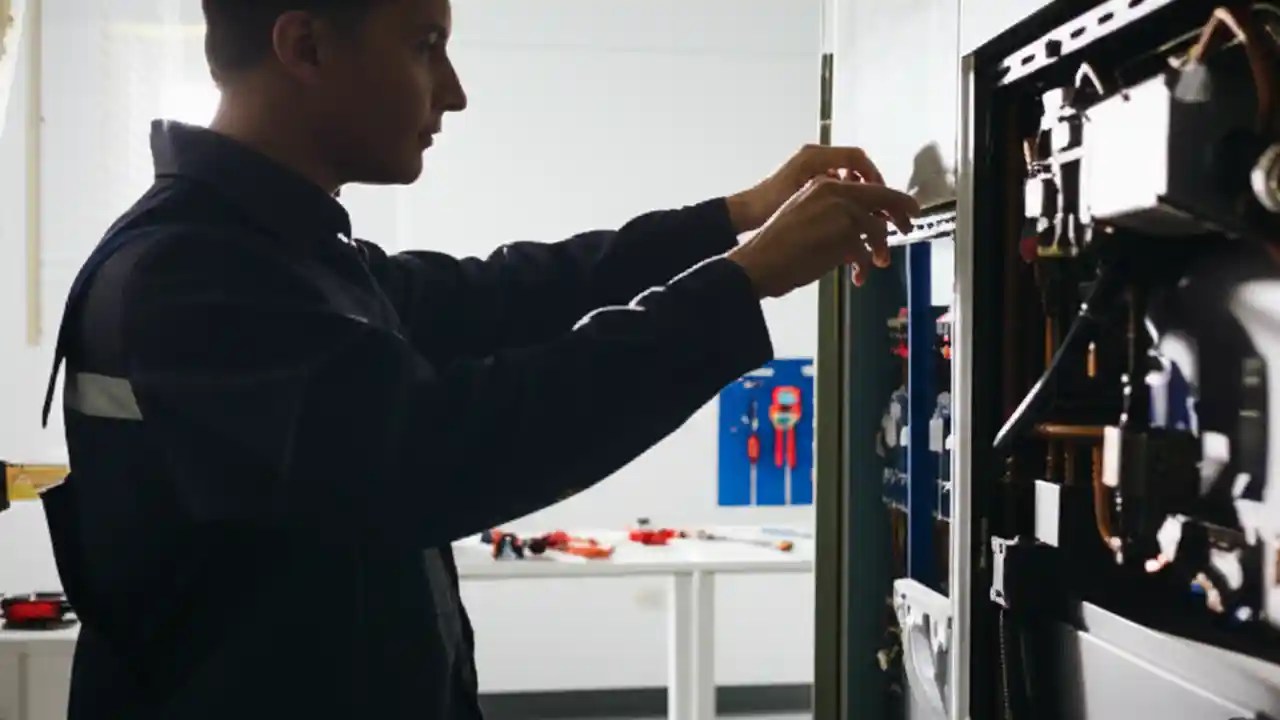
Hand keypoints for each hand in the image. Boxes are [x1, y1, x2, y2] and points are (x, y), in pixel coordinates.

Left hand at [726, 144, 889, 232]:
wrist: (745, 212)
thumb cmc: (771, 206)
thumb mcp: (806, 199)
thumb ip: (836, 194)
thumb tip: (866, 197)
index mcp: (814, 157)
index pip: (857, 158)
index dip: (874, 176)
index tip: (882, 197)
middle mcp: (813, 155)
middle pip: (855, 164)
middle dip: (870, 185)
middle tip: (879, 206)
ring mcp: (809, 165)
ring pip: (846, 173)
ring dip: (859, 191)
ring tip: (866, 212)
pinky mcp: (806, 176)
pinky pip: (835, 179)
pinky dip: (845, 194)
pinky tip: (848, 213)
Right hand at [727, 177, 918, 296]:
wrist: (760, 260)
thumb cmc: (778, 245)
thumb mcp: (806, 216)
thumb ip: (835, 214)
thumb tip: (863, 228)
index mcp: (825, 184)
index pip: (868, 187)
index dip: (891, 198)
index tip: (904, 209)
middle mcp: (835, 191)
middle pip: (883, 198)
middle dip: (900, 214)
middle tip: (909, 227)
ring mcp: (841, 211)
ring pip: (876, 228)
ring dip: (880, 248)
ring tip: (878, 263)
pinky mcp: (845, 233)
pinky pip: (866, 251)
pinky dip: (865, 266)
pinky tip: (858, 276)